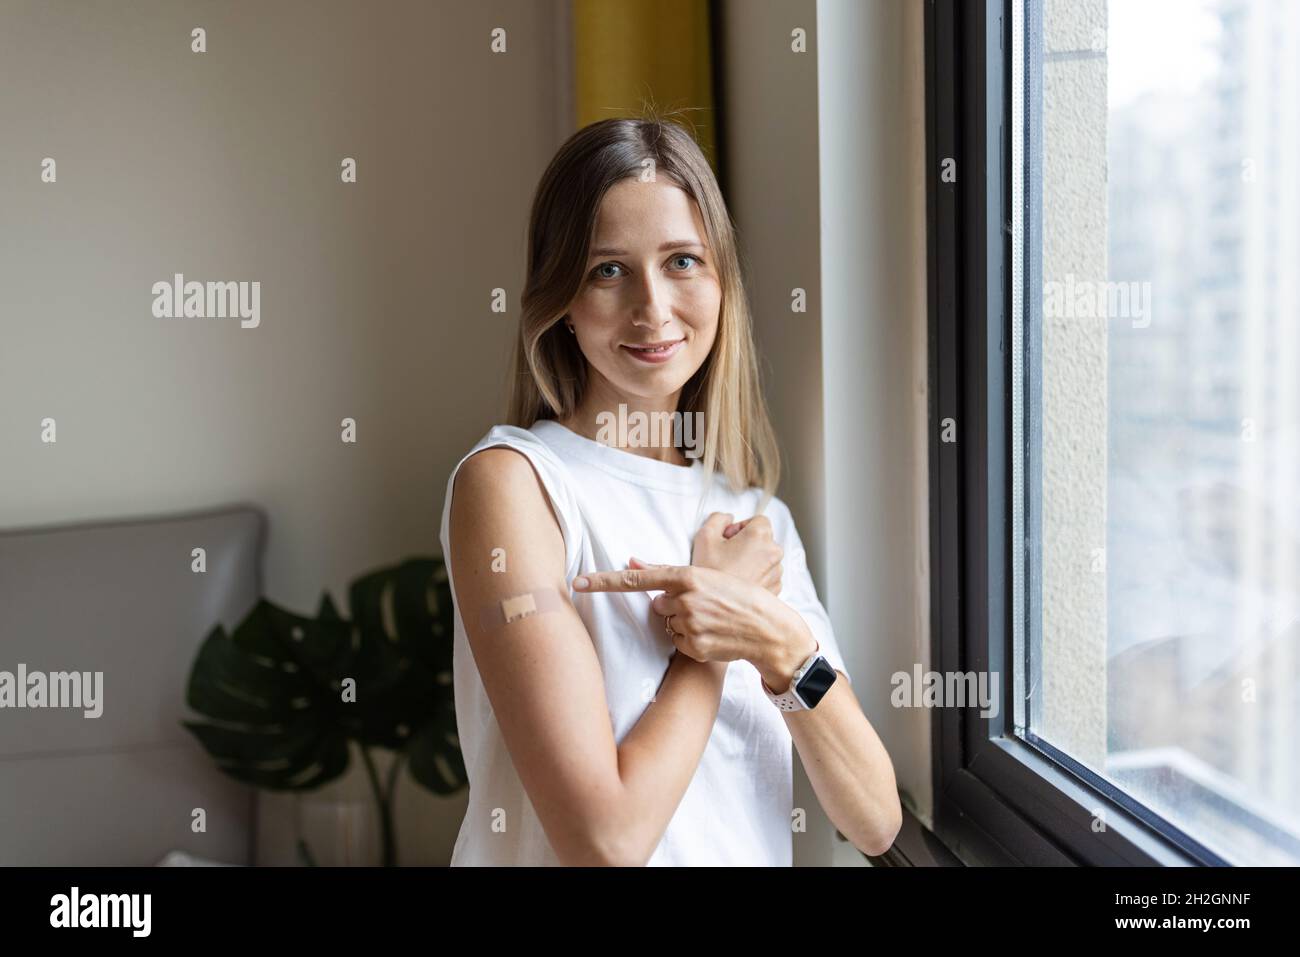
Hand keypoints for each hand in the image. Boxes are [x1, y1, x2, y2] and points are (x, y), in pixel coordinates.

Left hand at [572, 563, 782, 666]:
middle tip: (704, 604)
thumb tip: (631, 560)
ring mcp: (690, 625)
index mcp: (688, 576)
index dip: (603, 581)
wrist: (768, 628)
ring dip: (683, 622)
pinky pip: (677, 642)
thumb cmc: (738, 596)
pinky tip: (711, 634)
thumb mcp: (706, 575)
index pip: (636, 579)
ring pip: (667, 624)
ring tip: (711, 619)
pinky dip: (690, 639)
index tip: (577, 582)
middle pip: (657, 604)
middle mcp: (686, 600)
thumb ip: (666, 570)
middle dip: (674, 605)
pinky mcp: (694, 647)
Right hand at [683, 511, 783, 595]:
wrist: (715, 608)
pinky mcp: (776, 590)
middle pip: (764, 539)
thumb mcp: (705, 537)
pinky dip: (757, 577)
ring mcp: (777, 573)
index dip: (741, 527)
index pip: (759, 520)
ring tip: (732, 572)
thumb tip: (729, 518)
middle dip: (747, 544)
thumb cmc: (710, 572)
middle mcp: (774, 553)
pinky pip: (768, 576)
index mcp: (760, 536)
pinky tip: (739, 584)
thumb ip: (718, 519)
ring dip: (752, 561)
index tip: (728, 539)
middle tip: (727, 556)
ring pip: (766, 559)